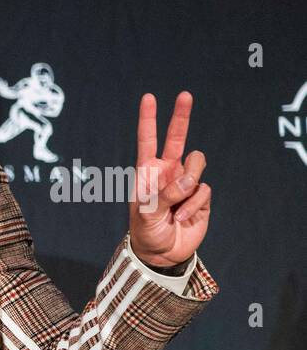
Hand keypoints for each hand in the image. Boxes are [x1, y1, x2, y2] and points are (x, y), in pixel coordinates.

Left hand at [129, 91, 210, 268]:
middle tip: (185, 94)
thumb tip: (188, 181)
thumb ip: (164, 196)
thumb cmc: (146, 232)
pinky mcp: (201, 196)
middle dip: (181, 116)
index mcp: (148, 172)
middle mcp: (168, 172)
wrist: (162, 254)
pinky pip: (203, 191)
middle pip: (177, 138)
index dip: (148, 120)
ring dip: (187, 183)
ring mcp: (186, 182)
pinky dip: (192, 206)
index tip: (148, 98)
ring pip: (197, 164)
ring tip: (176, 206)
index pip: (148, 141)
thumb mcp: (147, 215)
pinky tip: (182, 218)